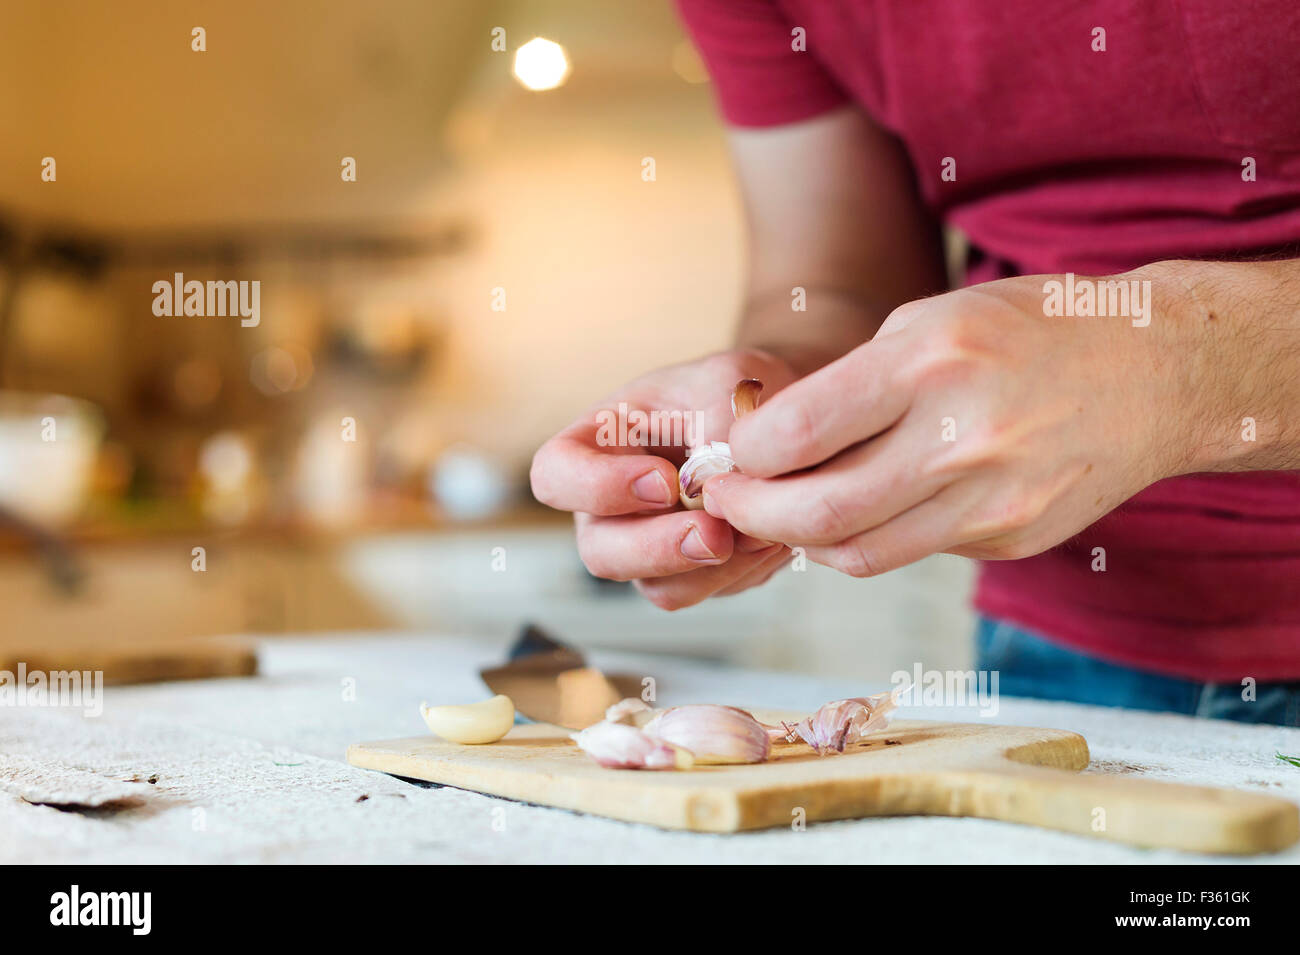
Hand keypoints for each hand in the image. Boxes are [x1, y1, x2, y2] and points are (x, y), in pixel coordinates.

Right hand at [530, 349, 798, 608]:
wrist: (773, 423)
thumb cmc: (732, 391)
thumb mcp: (728, 379)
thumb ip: (720, 417)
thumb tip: (720, 478)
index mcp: (597, 444)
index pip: (555, 475)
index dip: (598, 488)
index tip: (664, 480)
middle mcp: (610, 505)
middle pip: (600, 552)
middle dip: (659, 549)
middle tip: (716, 535)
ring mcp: (648, 545)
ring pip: (656, 587)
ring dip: (710, 567)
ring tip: (759, 529)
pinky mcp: (690, 572)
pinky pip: (705, 590)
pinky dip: (741, 570)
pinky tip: (770, 535)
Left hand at [703, 271, 1191, 574]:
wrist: (1156, 374)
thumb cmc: (1030, 331)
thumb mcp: (934, 318)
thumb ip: (853, 382)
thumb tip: (772, 444)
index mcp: (933, 363)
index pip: (798, 433)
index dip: (745, 455)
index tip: (731, 453)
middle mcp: (964, 437)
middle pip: (820, 512)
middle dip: (753, 513)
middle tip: (729, 500)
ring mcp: (995, 500)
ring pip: (860, 553)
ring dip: (803, 539)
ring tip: (782, 512)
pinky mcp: (1012, 537)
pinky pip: (913, 551)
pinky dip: (869, 538)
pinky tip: (862, 509)